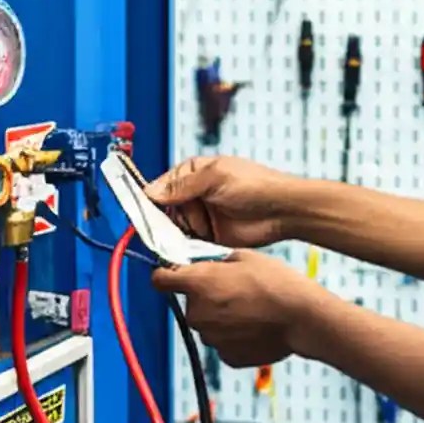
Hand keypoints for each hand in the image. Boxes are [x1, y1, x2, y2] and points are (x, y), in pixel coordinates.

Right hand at [144, 156, 301, 247]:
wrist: (282, 211)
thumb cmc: (256, 185)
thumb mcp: (215, 178)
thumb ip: (182, 186)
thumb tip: (152, 191)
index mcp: (194, 173)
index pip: (161, 186)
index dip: (151, 199)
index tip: (141, 210)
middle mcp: (195, 195)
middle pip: (164, 211)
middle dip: (162, 221)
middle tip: (160, 228)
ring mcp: (202, 217)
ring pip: (175, 230)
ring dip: (175, 236)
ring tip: (179, 238)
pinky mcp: (210, 237)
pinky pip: (189, 244)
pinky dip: (186, 248)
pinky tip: (188, 249)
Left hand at [153, 250, 328, 366]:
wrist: (302, 318)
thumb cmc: (277, 283)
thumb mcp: (244, 256)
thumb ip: (217, 261)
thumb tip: (210, 267)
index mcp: (198, 283)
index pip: (159, 279)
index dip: (166, 274)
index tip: (172, 273)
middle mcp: (197, 313)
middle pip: (189, 302)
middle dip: (205, 295)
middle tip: (233, 289)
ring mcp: (211, 338)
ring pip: (207, 323)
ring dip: (220, 316)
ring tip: (249, 308)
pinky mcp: (227, 356)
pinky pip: (222, 342)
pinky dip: (233, 335)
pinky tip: (254, 326)